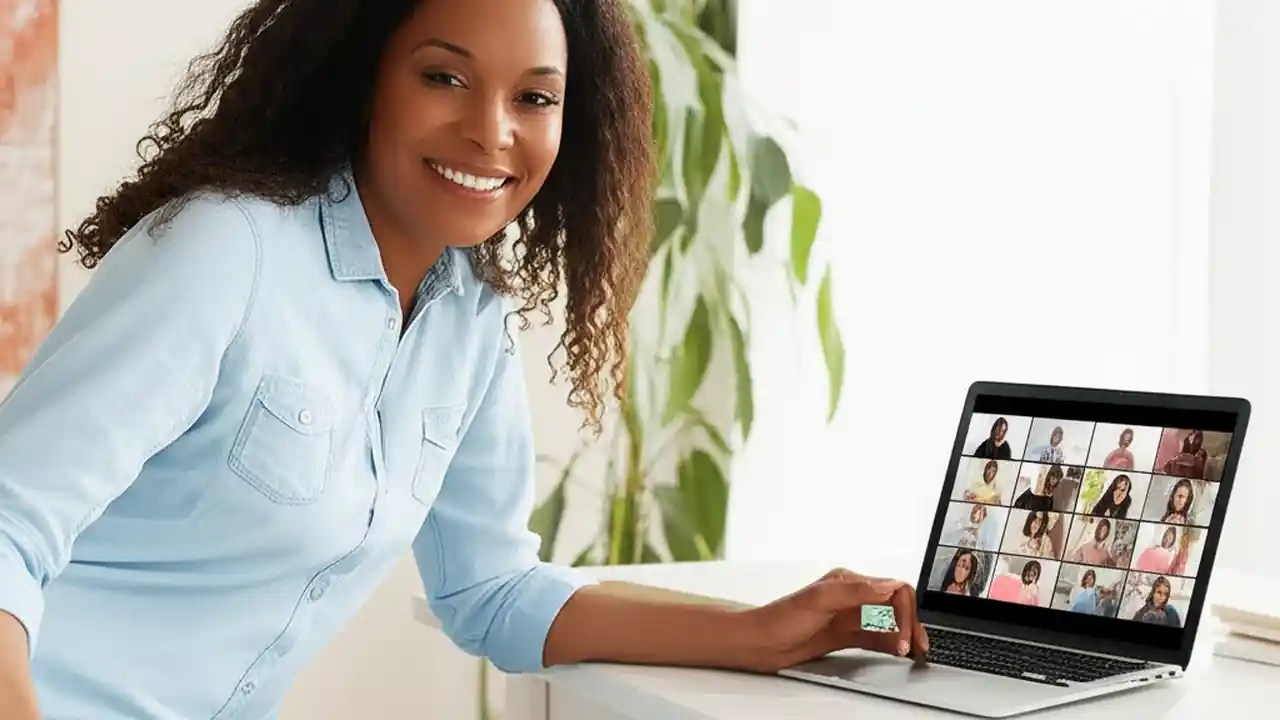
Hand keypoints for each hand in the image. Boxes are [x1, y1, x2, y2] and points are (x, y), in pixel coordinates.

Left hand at [736, 568, 928, 673]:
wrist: (758, 642)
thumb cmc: (780, 618)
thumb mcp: (818, 599)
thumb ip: (854, 591)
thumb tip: (886, 586)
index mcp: (848, 581)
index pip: (892, 589)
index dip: (905, 612)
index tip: (905, 635)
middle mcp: (851, 596)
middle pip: (895, 605)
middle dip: (911, 624)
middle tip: (919, 648)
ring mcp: (848, 616)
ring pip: (888, 622)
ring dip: (905, 634)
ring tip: (915, 652)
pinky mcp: (844, 635)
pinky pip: (875, 637)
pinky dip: (890, 643)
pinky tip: (898, 652)